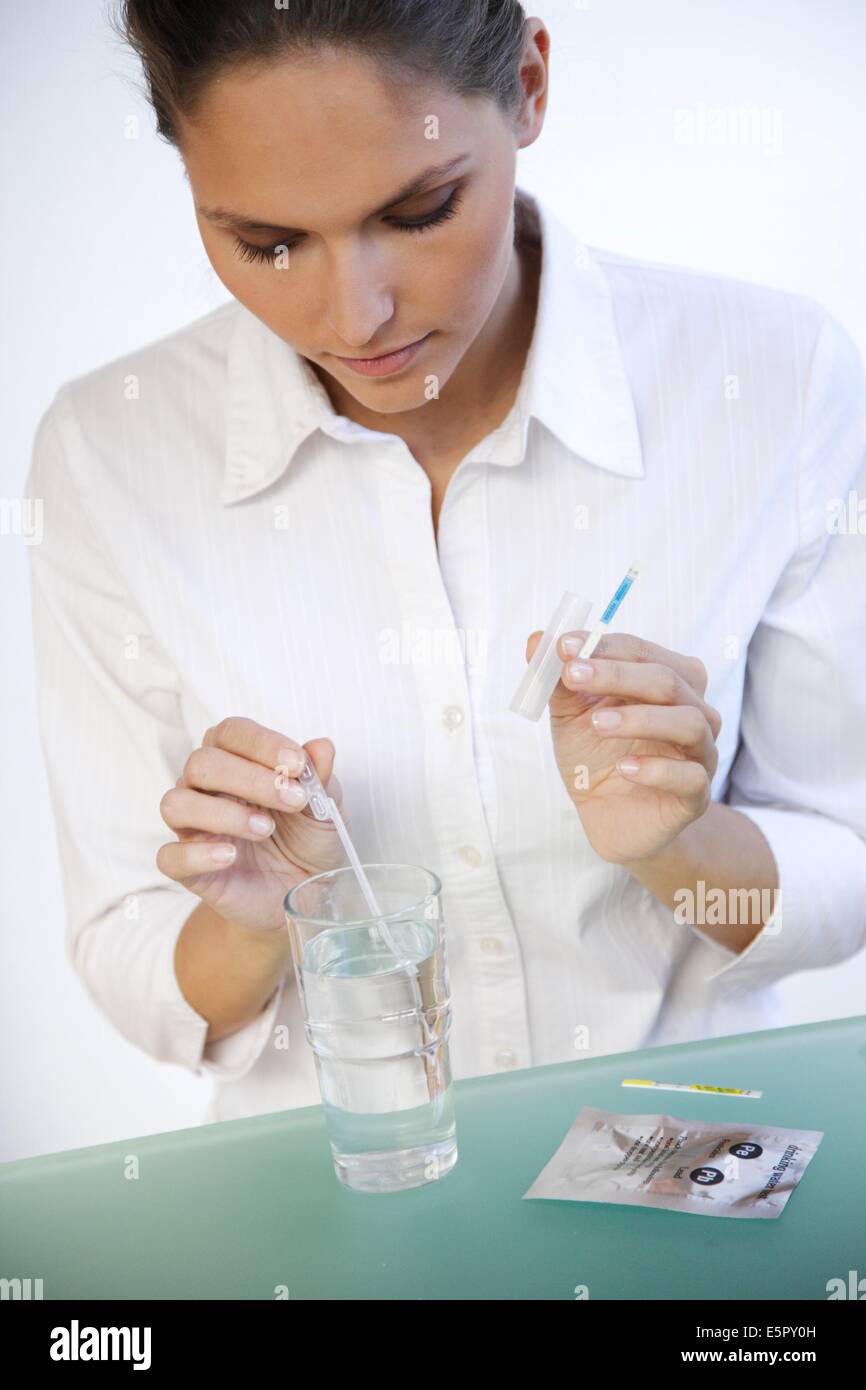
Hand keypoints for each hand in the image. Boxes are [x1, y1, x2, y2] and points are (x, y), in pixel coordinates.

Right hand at [157, 717, 348, 932]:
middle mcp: (206, 788)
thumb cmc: (306, 842)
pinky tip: (230, 855)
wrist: (301, 896)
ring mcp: (193, 828)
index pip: (231, 732)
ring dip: (223, 813)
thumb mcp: (323, 808)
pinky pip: (170, 856)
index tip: (297, 764)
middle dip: (250, 778)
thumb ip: (319, 777)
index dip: (261, 743)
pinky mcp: (188, 869)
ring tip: (265, 829)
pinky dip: (197, 854)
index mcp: (236, 761)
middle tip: (293, 800)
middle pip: (201, 763)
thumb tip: (323, 746)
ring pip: (177, 803)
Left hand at [525, 629, 721, 864]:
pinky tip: (624, 768)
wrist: (608, 817)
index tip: (563, 646)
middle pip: (668, 680)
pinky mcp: (697, 795)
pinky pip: (690, 777)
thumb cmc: (595, 757)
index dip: (604, 646)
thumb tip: (534, 640)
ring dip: (640, 718)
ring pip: (689, 723)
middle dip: (617, 674)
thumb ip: (558, 680)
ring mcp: (699, 753)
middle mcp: (692, 711)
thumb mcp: (570, 716)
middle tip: (573, 675)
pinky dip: (657, 769)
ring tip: (598, 724)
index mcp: (666, 682)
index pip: (642, 651)